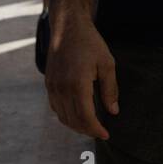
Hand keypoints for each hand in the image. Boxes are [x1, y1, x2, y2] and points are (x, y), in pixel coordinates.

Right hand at [45, 11, 117, 139]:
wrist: (67, 28)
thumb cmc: (90, 44)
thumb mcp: (107, 64)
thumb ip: (110, 89)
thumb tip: (113, 111)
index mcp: (77, 85)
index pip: (85, 117)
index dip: (96, 129)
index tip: (106, 135)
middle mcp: (61, 89)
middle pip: (73, 120)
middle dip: (87, 130)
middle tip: (101, 132)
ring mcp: (52, 87)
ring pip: (62, 116)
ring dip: (76, 125)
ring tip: (91, 126)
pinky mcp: (48, 84)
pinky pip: (56, 108)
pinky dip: (66, 116)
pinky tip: (78, 114)